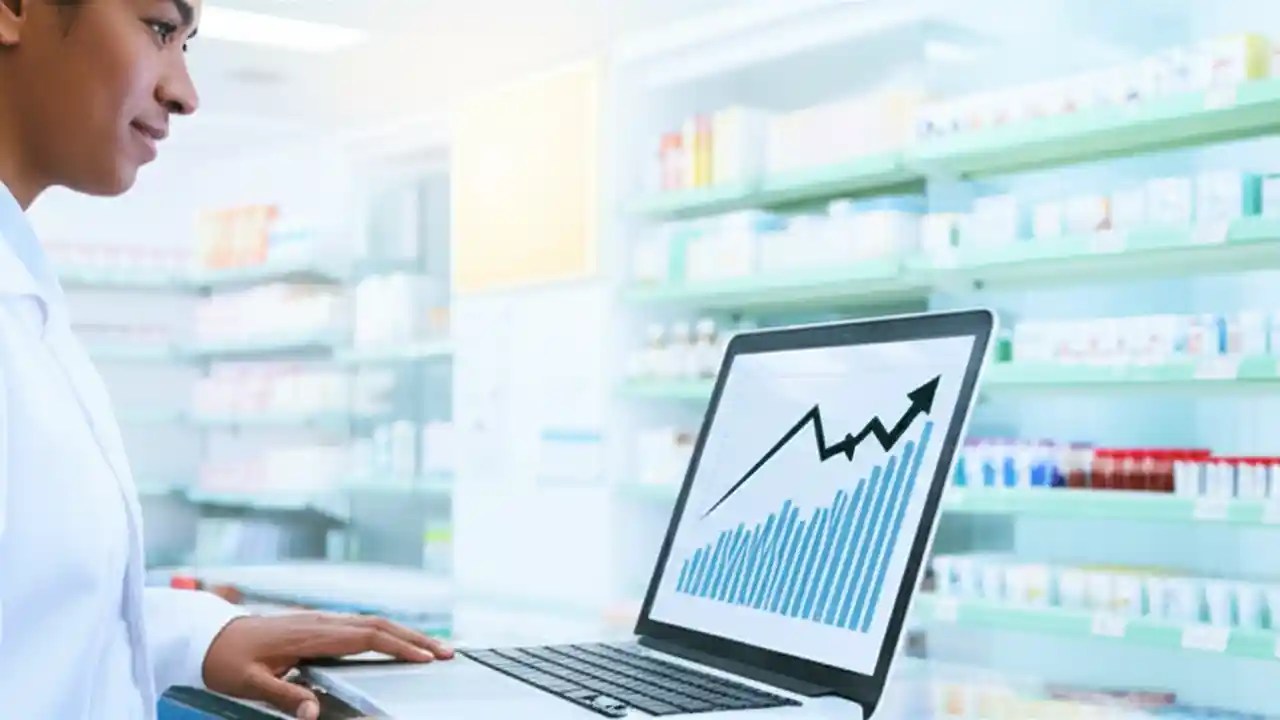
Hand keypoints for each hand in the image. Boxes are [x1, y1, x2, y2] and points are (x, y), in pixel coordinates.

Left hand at [203, 612, 453, 719]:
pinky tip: (397, 642)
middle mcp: (321, 622)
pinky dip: (387, 632)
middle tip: (447, 652)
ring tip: (433, 648)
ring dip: (405, 633)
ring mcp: (321, 620)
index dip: (397, 646)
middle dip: (415, 637)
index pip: (365, 637)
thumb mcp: (246, 684)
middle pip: (379, 624)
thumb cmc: (225, 660)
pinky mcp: (318, 625)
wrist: (207, 636)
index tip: (424, 658)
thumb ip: (281, 695)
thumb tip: (313, 713)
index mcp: (310, 634)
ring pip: (373, 622)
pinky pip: (361, 625)